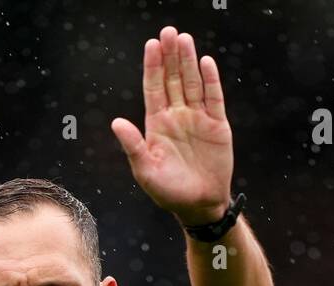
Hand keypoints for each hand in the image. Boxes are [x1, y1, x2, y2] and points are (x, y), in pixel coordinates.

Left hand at [110, 26, 233, 225]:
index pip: (153, 88)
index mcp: (157, 125)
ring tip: (184, 39)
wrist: (199, 205)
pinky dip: (210, 80)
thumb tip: (116, 123)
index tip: (152, 45)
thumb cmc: (169, 192)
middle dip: (170, 56)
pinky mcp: (217, 125)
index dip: (153, 67)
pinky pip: (214, 98)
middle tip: (168, 32)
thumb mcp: (146, 171)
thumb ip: (132, 146)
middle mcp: (177, 116)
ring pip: (192, 83)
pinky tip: (205, 63)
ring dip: (188, 61)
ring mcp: (198, 118)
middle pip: (173, 79)